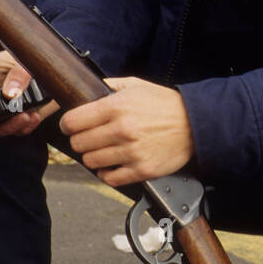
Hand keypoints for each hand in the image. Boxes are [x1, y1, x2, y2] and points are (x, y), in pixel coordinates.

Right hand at [0, 50, 58, 145]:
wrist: (60, 67)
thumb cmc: (36, 56)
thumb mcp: (25, 60)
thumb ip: (19, 73)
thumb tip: (10, 93)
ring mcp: (6, 106)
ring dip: (10, 127)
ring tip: (26, 117)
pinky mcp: (21, 115)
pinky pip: (17, 129)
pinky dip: (25, 128)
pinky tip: (35, 116)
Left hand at [58, 76, 194, 186]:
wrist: (195, 123)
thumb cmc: (166, 104)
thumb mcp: (137, 85)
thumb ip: (110, 85)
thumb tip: (86, 86)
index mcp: (116, 107)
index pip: (73, 121)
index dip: (67, 124)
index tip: (69, 126)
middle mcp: (122, 130)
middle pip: (79, 143)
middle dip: (79, 141)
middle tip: (86, 139)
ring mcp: (132, 152)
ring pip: (91, 162)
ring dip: (92, 157)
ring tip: (100, 151)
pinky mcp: (142, 170)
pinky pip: (110, 178)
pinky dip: (106, 173)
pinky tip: (110, 165)